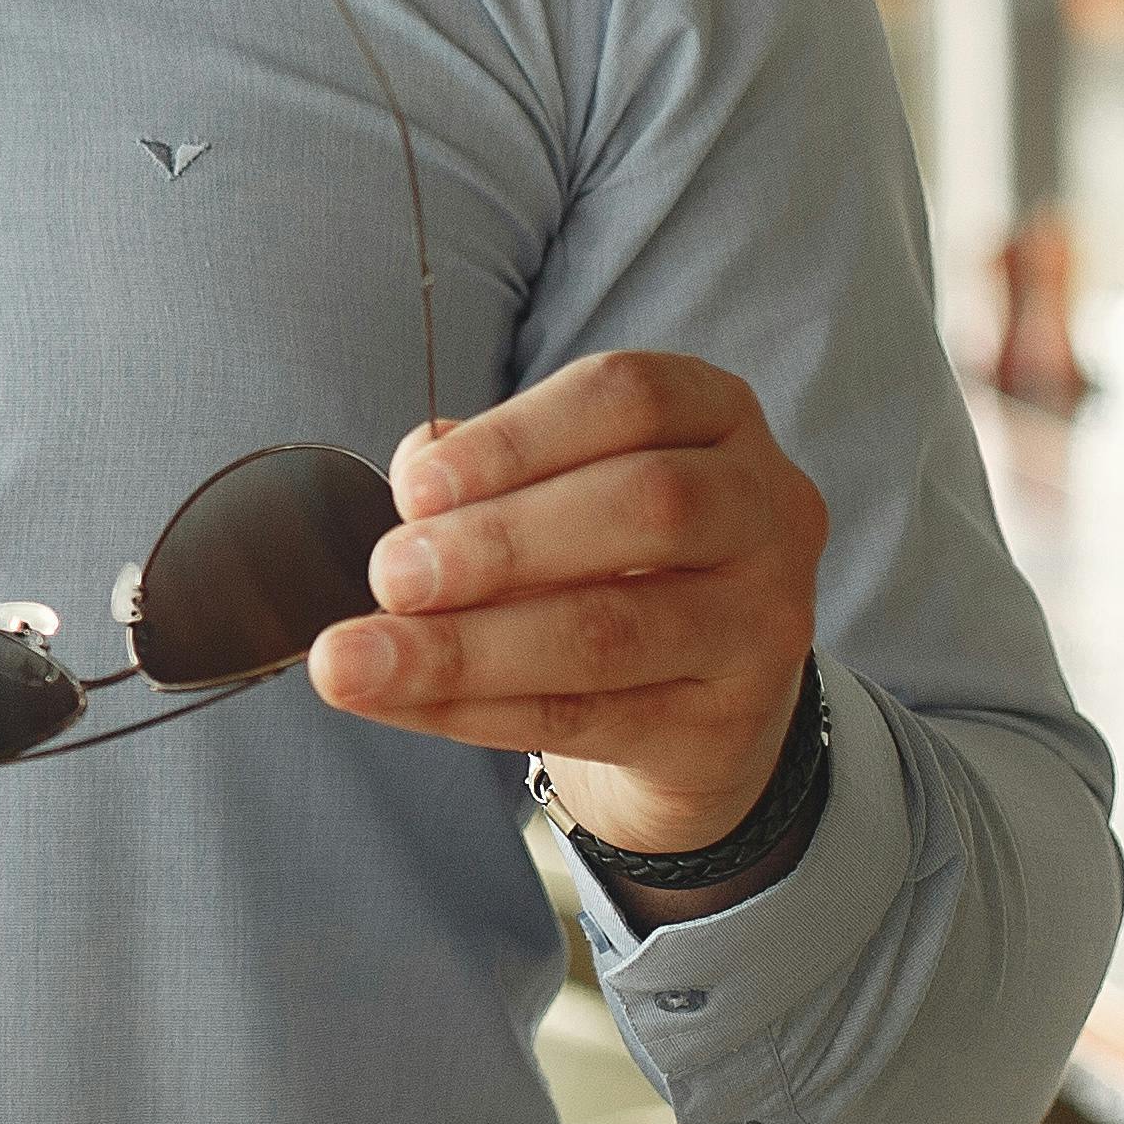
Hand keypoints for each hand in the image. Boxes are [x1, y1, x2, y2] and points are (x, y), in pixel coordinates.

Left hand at [308, 349, 823, 911]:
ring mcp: (761, 623)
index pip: (630, 398)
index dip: (515, 439)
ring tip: (358, 660)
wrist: (696, 701)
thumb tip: (410, 474)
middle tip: (388, 575)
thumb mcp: (562, 489)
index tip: (415, 488)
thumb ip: (487, 472)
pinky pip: (586, 719)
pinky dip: (473, 710)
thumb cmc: (609, 560)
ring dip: (466, 648)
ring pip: (612, 632)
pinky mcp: (726, 725)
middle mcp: (766, 509)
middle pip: (646, 507)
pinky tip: (397, 701)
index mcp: (717, 418)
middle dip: (498, 542)